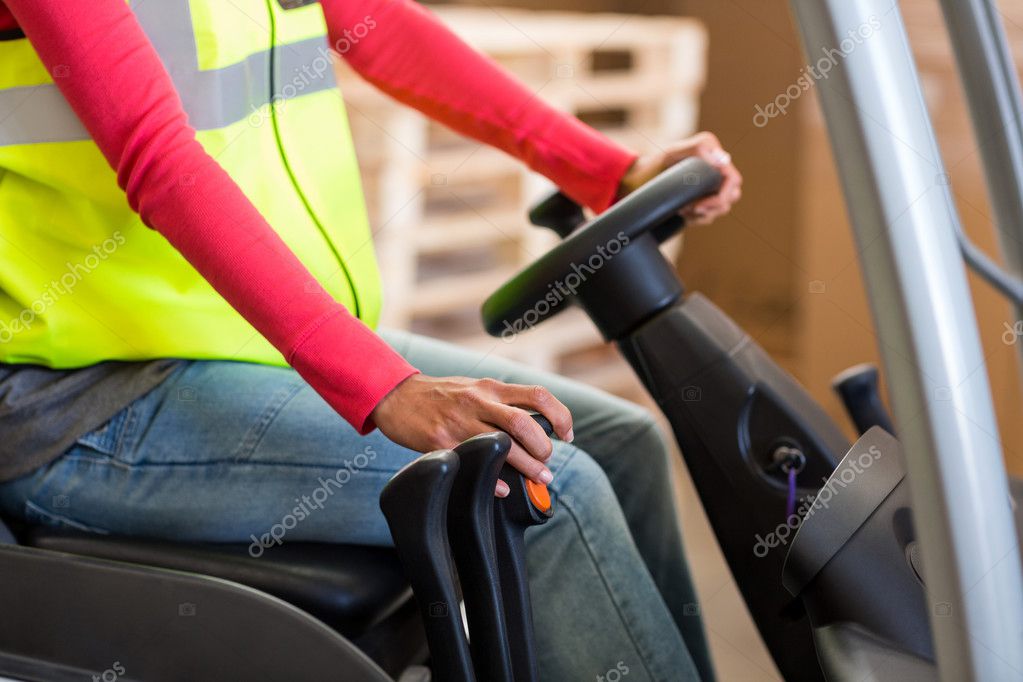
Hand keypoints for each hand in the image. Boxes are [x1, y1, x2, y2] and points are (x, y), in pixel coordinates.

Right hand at [370, 374, 572, 496]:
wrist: (396, 396)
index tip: (566, 435)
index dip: (560, 416)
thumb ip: (502, 403)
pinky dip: (492, 479)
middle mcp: (478, 402)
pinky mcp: (440, 441)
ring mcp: (459, 422)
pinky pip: (472, 462)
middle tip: (547, 463)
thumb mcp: (474, 388)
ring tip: (538, 478)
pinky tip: (502, 489)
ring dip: (527, 466)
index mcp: (491, 388)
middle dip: (543, 448)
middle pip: (525, 423)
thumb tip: (536, 427)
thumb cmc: (440, 396)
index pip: (538, 395)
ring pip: (503, 444)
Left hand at [619, 131, 742, 225]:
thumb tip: (721, 160)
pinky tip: (680, 212)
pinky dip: (695, 218)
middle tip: (689, 210)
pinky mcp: (702, 200)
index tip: (699, 206)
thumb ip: (698, 149)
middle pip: (732, 195)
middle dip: (712, 207)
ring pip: (721, 208)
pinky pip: (709, 215)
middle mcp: (715, 169)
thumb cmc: (654, 165)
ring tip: (681, 209)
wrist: (637, 182)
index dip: (722, 196)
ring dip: (702, 214)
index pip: (733, 179)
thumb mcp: (672, 153)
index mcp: (713, 155)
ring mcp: (710, 185)